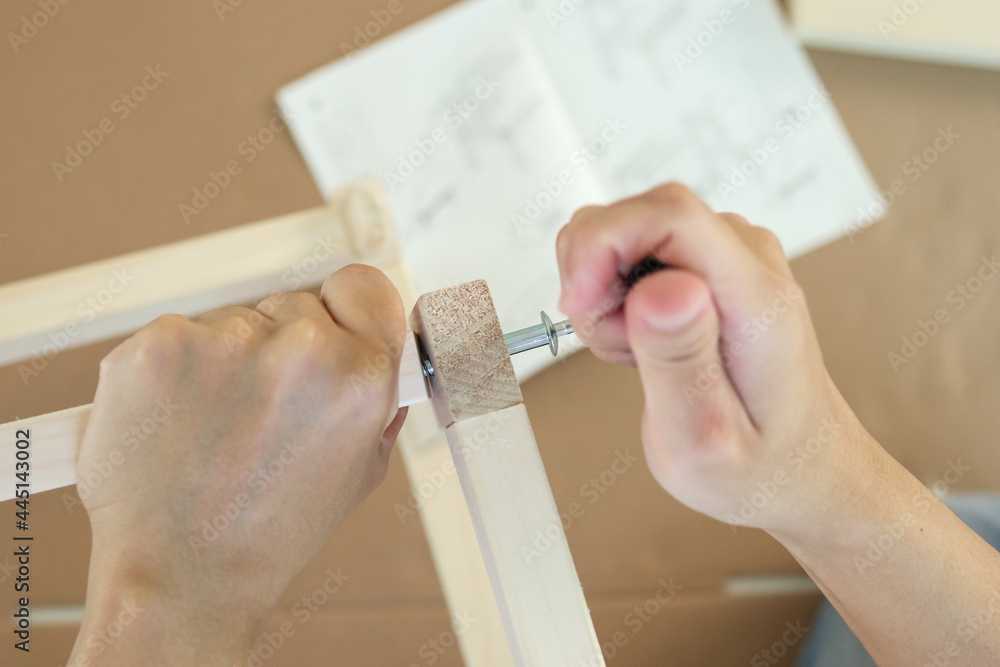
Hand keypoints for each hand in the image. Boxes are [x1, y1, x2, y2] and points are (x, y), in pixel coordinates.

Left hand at [70, 264, 407, 663]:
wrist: (178, 576)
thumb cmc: (265, 536)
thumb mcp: (357, 473)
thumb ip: (375, 404)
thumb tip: (379, 358)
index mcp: (359, 376)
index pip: (363, 286)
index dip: (345, 308)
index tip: (330, 324)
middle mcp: (300, 349)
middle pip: (292, 306)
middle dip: (278, 349)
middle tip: (258, 411)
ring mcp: (224, 341)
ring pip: (231, 323)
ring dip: (223, 363)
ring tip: (212, 430)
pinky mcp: (159, 345)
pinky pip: (176, 335)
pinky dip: (172, 372)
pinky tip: (175, 423)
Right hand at [555, 183, 875, 538]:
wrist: (801, 467)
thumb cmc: (758, 466)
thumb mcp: (704, 439)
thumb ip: (679, 361)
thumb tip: (660, 287)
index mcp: (757, 299)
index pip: (671, 215)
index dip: (603, 243)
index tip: (576, 303)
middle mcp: (750, 259)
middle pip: (640, 215)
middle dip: (596, 277)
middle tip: (613, 349)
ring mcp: (732, 254)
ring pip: (630, 230)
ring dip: (605, 292)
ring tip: (634, 356)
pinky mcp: (713, 260)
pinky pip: (638, 247)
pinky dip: (617, 293)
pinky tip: (642, 343)